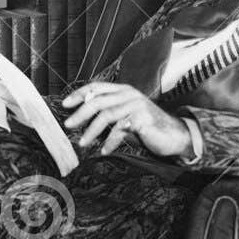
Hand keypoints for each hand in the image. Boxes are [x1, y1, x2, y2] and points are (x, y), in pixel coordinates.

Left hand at [61, 82, 191, 157]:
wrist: (173, 135)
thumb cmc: (146, 127)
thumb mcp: (125, 117)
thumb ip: (109, 113)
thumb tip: (82, 118)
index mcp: (123, 90)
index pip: (96, 87)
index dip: (79, 94)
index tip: (65, 104)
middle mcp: (129, 94)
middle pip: (98, 101)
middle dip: (80, 113)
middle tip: (68, 125)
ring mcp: (136, 105)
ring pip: (106, 115)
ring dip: (92, 130)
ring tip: (83, 143)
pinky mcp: (143, 118)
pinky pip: (120, 129)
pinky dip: (110, 142)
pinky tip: (104, 151)